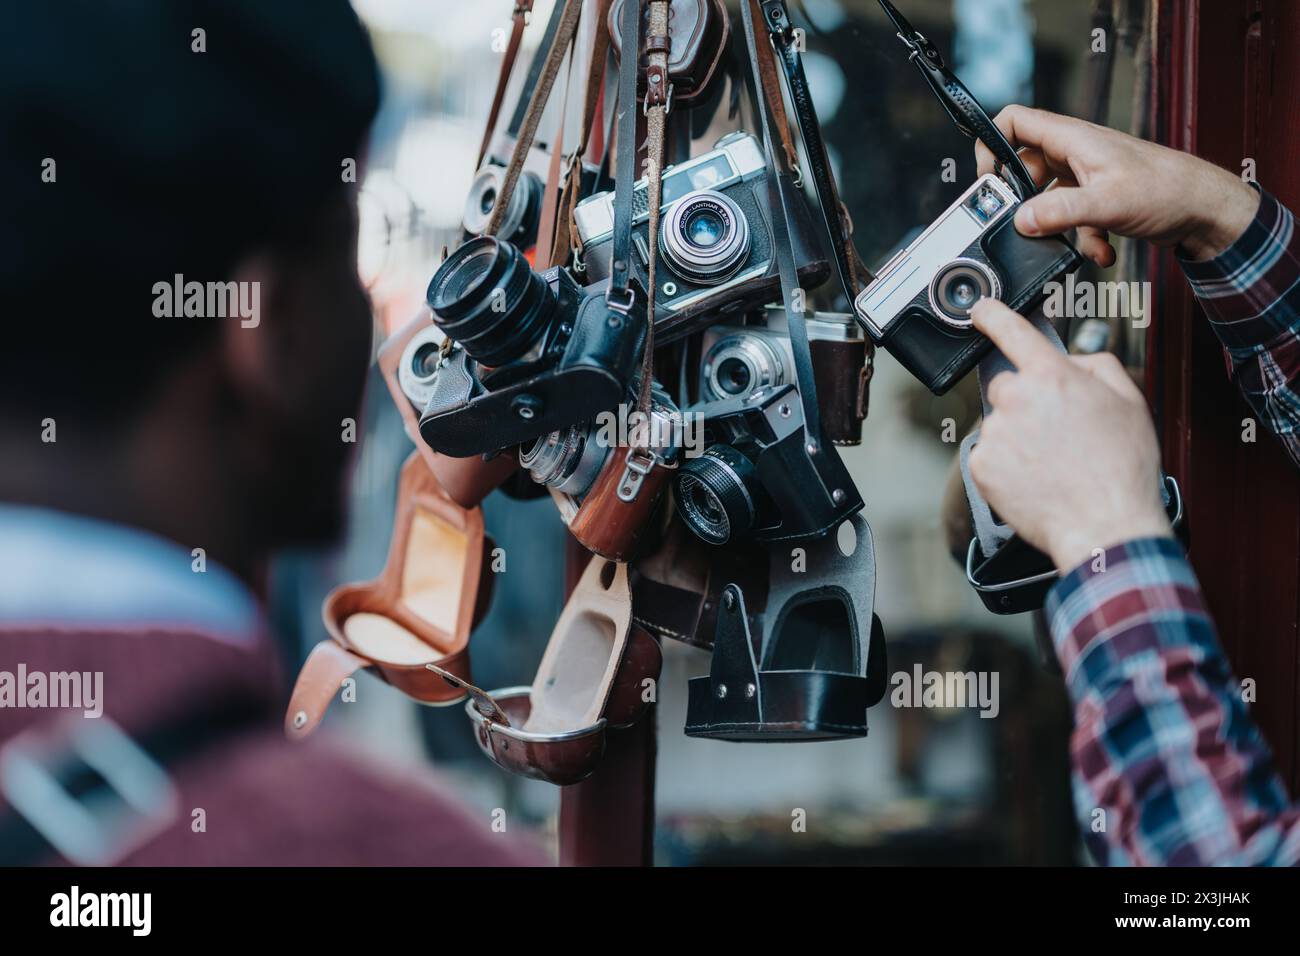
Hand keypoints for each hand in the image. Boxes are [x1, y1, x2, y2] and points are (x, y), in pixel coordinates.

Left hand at [967, 298, 1172, 571]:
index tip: (980, 310)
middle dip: (1025, 402)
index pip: (1013, 332)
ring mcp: (996, 433)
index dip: (993, 316)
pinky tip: (1035, 479)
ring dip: (1018, 437)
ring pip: (1000, 424)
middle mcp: (1018, 399)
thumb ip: (1096, 366)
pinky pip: (990, 455)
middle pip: (1005, 386)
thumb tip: (1072, 359)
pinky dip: (1007, 466)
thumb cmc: (1122, 468)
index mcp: (1054, 376)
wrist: (1105, 525)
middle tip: (1056, 433)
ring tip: (1053, 463)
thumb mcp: (1130, 401)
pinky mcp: (982, 466)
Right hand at [975, 106, 1259, 264]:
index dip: (992, 145)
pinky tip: (1099, 251)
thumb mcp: (1107, 202)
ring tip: (1070, 243)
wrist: (1205, 208)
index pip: (1015, 121)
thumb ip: (1060, 212)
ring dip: (1055, 228)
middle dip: (1022, 202)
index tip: (989, 181)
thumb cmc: (1168, 188)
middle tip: (1024, 224)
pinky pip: (1071, 218)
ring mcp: (1085, 175)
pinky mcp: (1096, 197)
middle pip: (1024, 168)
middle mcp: (1075, 153)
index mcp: (1073, 139)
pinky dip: (1081, 239)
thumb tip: (1021, 220)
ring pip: (1047, 199)